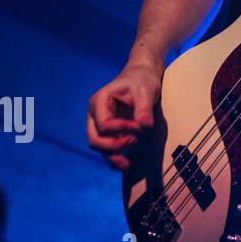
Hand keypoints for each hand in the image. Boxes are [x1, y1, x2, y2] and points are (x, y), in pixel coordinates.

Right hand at [87, 57, 160, 171]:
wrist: (142, 77)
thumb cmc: (142, 81)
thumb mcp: (145, 90)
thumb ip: (144, 108)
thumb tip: (144, 125)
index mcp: (100, 101)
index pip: (103, 123)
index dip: (120, 129)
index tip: (139, 126)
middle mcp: (95, 114)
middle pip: (95, 138)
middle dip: (113, 145)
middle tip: (134, 140)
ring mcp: (100, 124)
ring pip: (99, 146)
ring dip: (112, 155)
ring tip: (127, 162)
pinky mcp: (108, 131)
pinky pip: (106, 148)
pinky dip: (113, 157)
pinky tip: (124, 164)